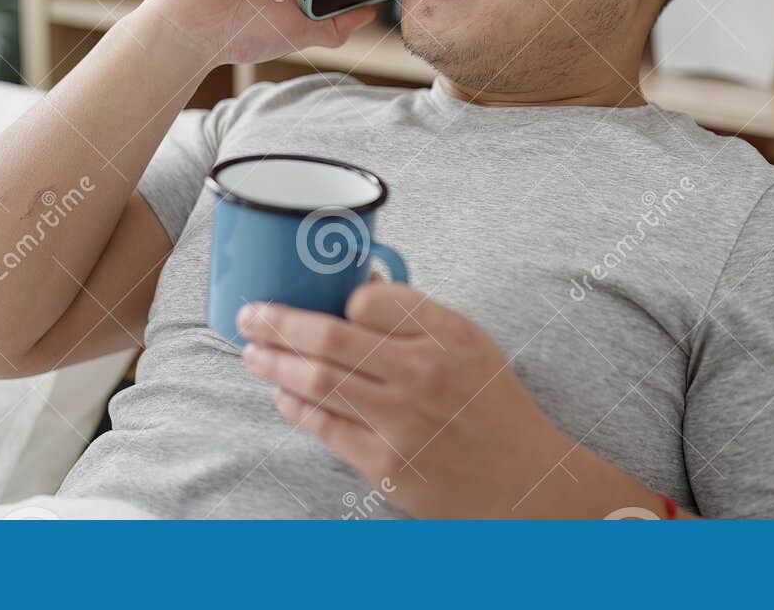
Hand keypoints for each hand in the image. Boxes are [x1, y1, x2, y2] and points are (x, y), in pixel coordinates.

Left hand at [236, 279, 575, 518]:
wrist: (523, 481)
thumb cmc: (492, 407)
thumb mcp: (471, 345)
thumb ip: (419, 317)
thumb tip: (357, 291)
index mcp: (446, 334)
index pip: (371, 299)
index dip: (339, 299)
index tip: (324, 303)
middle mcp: (423, 372)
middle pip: (329, 338)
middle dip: (278, 323)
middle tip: (250, 317)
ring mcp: (401, 420)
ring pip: (318, 381)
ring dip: (274, 364)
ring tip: (252, 353)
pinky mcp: (386, 463)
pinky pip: (325, 426)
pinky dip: (295, 406)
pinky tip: (282, 394)